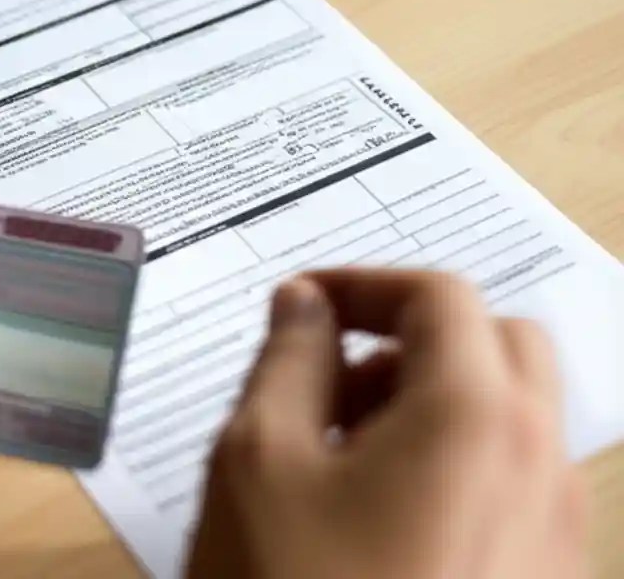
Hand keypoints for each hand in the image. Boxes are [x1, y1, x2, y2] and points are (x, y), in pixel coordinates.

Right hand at [187, 269, 585, 578]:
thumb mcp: (256, 460)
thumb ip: (286, 358)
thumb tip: (306, 301)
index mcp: (476, 415)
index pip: (440, 296)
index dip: (362, 283)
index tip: (299, 307)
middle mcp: (542, 465)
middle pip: (502, 346)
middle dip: (415, 341)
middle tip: (331, 385)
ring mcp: (560, 535)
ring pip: (514, 420)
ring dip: (435, 405)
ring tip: (340, 466)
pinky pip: (518, 488)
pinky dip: (458, 466)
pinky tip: (379, 528)